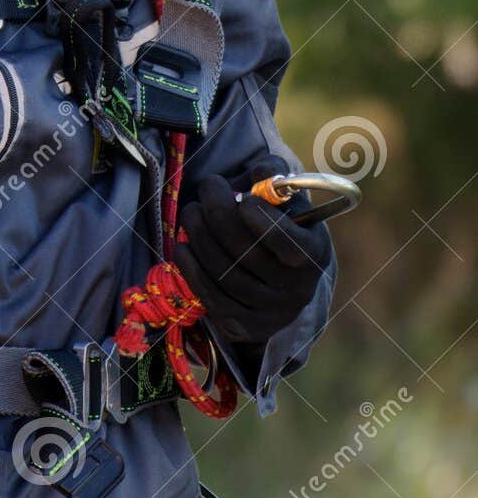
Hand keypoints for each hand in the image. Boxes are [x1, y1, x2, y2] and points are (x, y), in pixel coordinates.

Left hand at [177, 158, 331, 344]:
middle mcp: (297, 288)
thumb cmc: (279, 224)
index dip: (264, 222)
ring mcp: (270, 312)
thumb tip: (260, 171)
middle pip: (247, 254)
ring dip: (199, 236)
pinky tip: (183, 245)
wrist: (279, 279)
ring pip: (224, 273)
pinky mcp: (243, 326)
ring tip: (191, 213)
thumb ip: (276, 177)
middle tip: (206, 189)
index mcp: (314, 254)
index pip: (289, 243)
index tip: (243, 199)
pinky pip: (210, 296)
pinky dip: (191, 267)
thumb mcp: (287, 200)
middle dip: (218, 214)